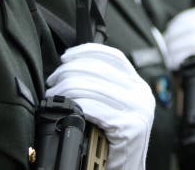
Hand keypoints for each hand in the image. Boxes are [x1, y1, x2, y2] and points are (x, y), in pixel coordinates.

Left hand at [46, 43, 154, 169]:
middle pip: (99, 70)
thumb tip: (73, 68)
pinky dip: (76, 104)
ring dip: (67, 89)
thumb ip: (104, 88)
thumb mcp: (114, 108)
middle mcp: (142, 95)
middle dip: (69, 71)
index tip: (66, 56)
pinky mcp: (129, 128)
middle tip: (52, 81)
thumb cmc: (113, 142)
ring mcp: (138, 111)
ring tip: (53, 95)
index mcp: (139, 86)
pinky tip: (66, 107)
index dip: (87, 51)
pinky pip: (94, 108)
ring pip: (93, 87)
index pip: (114, 57)